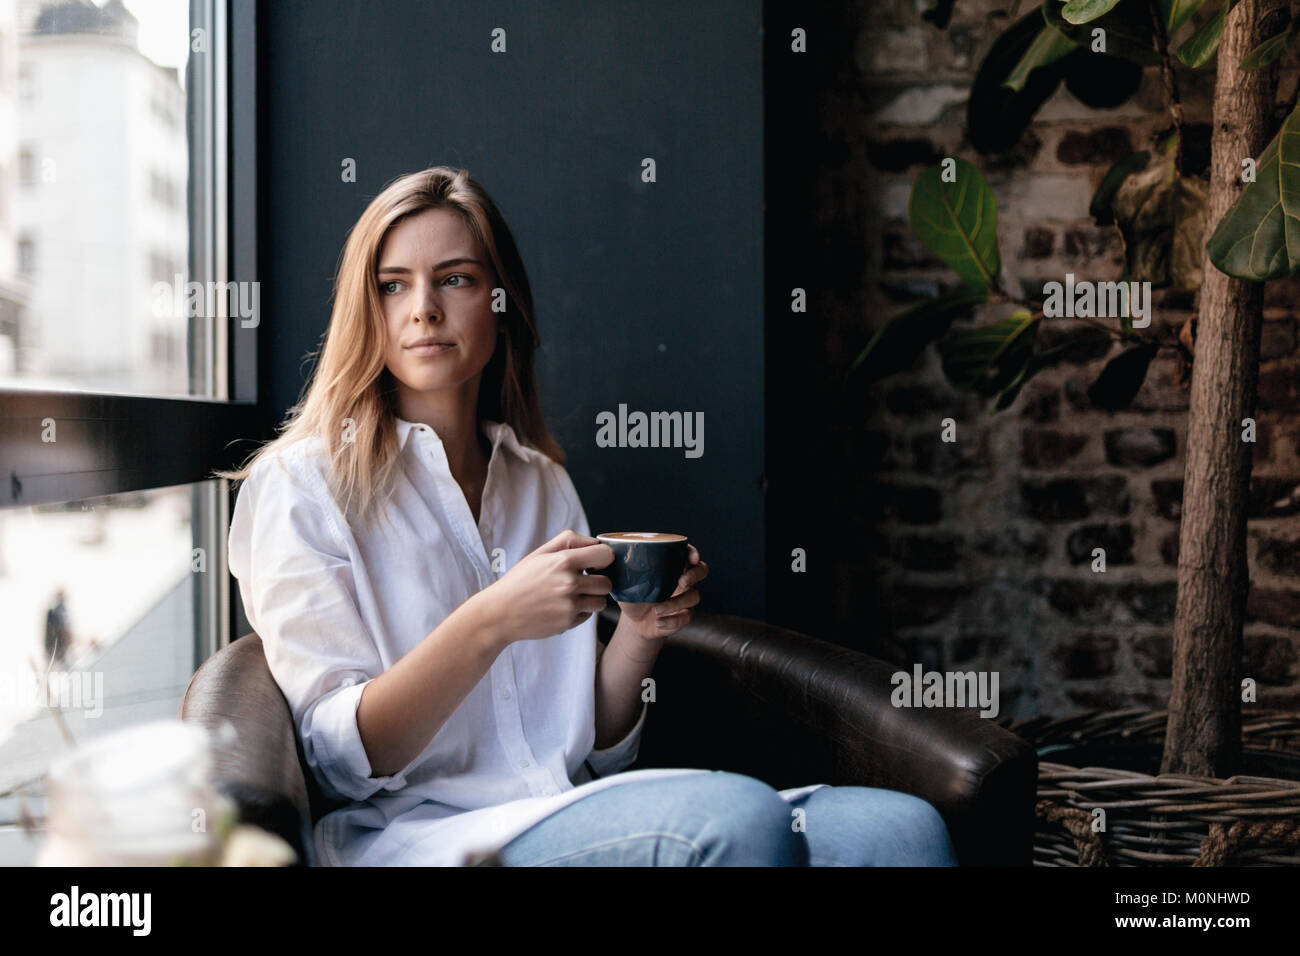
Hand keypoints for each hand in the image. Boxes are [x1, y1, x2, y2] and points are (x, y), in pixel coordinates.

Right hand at [480, 530, 613, 643]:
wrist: (500, 612)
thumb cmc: (521, 580)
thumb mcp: (540, 553)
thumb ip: (569, 540)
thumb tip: (595, 543)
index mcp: (564, 561)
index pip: (606, 555)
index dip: (603, 558)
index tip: (594, 563)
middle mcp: (569, 584)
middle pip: (607, 583)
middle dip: (599, 581)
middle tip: (584, 581)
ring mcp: (570, 606)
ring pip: (601, 602)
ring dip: (592, 598)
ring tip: (574, 595)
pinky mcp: (568, 623)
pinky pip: (588, 615)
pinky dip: (581, 612)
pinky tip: (563, 607)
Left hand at [616, 544, 707, 639]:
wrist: (634, 621)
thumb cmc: (632, 594)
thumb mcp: (623, 581)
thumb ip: (618, 568)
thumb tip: (604, 558)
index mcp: (670, 565)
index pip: (688, 553)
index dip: (692, 553)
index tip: (690, 557)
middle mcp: (682, 579)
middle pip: (701, 570)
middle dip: (694, 574)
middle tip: (681, 582)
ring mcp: (685, 597)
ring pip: (694, 596)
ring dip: (676, 603)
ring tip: (656, 609)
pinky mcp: (684, 615)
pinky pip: (687, 617)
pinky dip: (673, 620)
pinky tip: (658, 622)